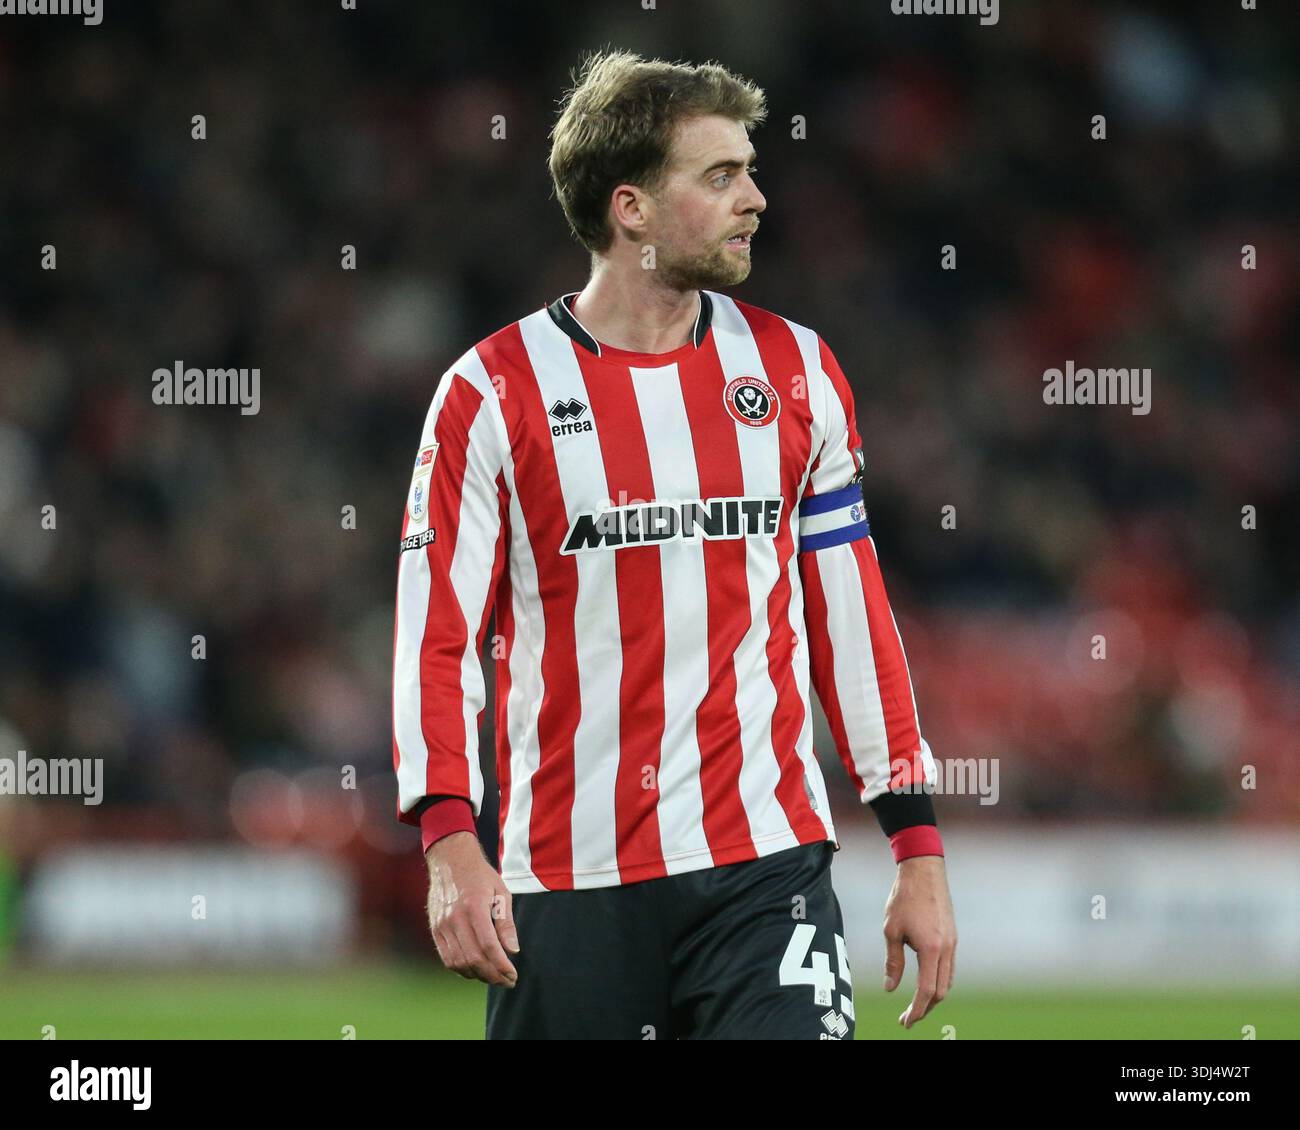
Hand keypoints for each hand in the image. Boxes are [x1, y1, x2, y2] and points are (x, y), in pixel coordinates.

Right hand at [426, 831, 519, 986]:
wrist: (450, 860)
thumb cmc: (480, 875)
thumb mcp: (501, 892)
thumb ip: (506, 923)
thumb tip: (513, 950)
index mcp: (474, 907)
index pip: (488, 946)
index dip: (502, 966)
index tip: (513, 975)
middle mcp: (455, 919)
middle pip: (473, 959)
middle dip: (492, 975)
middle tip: (507, 981)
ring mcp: (442, 925)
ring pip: (459, 963)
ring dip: (478, 975)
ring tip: (494, 976)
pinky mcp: (435, 929)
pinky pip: (447, 958)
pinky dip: (462, 969)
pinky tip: (476, 969)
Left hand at [881, 855, 955, 1027]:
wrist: (924, 870)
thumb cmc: (904, 898)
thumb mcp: (891, 930)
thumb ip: (893, 962)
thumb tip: (891, 988)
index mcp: (932, 949)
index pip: (927, 991)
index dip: (917, 1010)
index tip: (906, 1022)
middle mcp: (947, 949)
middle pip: (941, 991)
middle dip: (926, 1008)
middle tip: (908, 1017)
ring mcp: (953, 942)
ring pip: (948, 980)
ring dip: (934, 996)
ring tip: (916, 1004)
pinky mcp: (953, 936)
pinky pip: (949, 967)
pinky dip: (939, 980)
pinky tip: (926, 982)